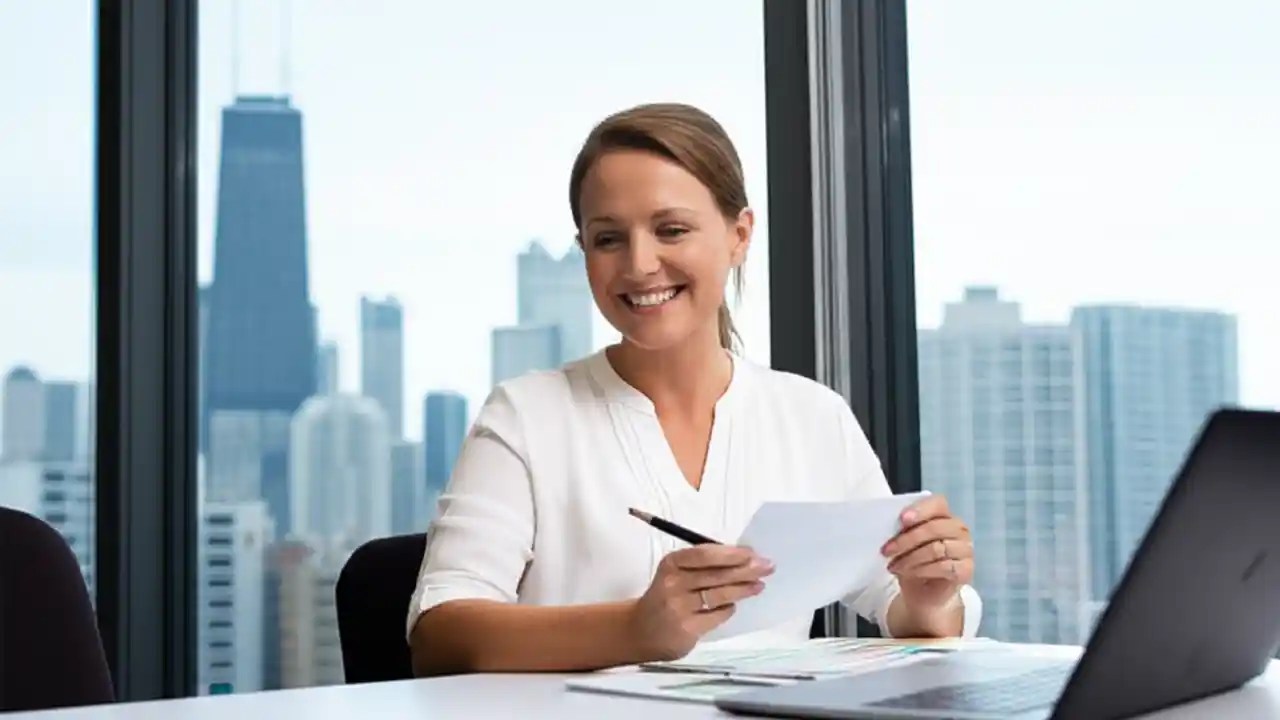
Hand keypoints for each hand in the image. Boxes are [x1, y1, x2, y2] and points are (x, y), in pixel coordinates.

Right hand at [628, 545, 773, 660]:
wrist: (642, 630)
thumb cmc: (667, 595)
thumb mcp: (676, 573)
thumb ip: (702, 565)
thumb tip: (743, 557)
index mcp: (672, 563)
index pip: (705, 554)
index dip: (731, 553)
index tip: (752, 552)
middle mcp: (673, 583)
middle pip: (717, 574)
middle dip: (746, 569)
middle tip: (767, 566)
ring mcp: (680, 607)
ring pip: (720, 595)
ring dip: (743, 589)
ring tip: (759, 585)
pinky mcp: (688, 629)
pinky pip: (717, 615)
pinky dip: (728, 609)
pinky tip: (732, 605)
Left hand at [881, 494, 973, 616]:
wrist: (922, 593)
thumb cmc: (913, 561)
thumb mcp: (903, 542)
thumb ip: (903, 529)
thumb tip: (893, 523)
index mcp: (945, 515)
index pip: (938, 504)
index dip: (920, 510)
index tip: (902, 519)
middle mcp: (960, 529)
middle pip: (934, 528)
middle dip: (906, 540)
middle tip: (886, 550)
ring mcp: (966, 550)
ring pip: (936, 548)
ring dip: (910, 558)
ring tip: (894, 566)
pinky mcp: (966, 570)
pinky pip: (943, 567)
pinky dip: (921, 570)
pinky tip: (908, 573)